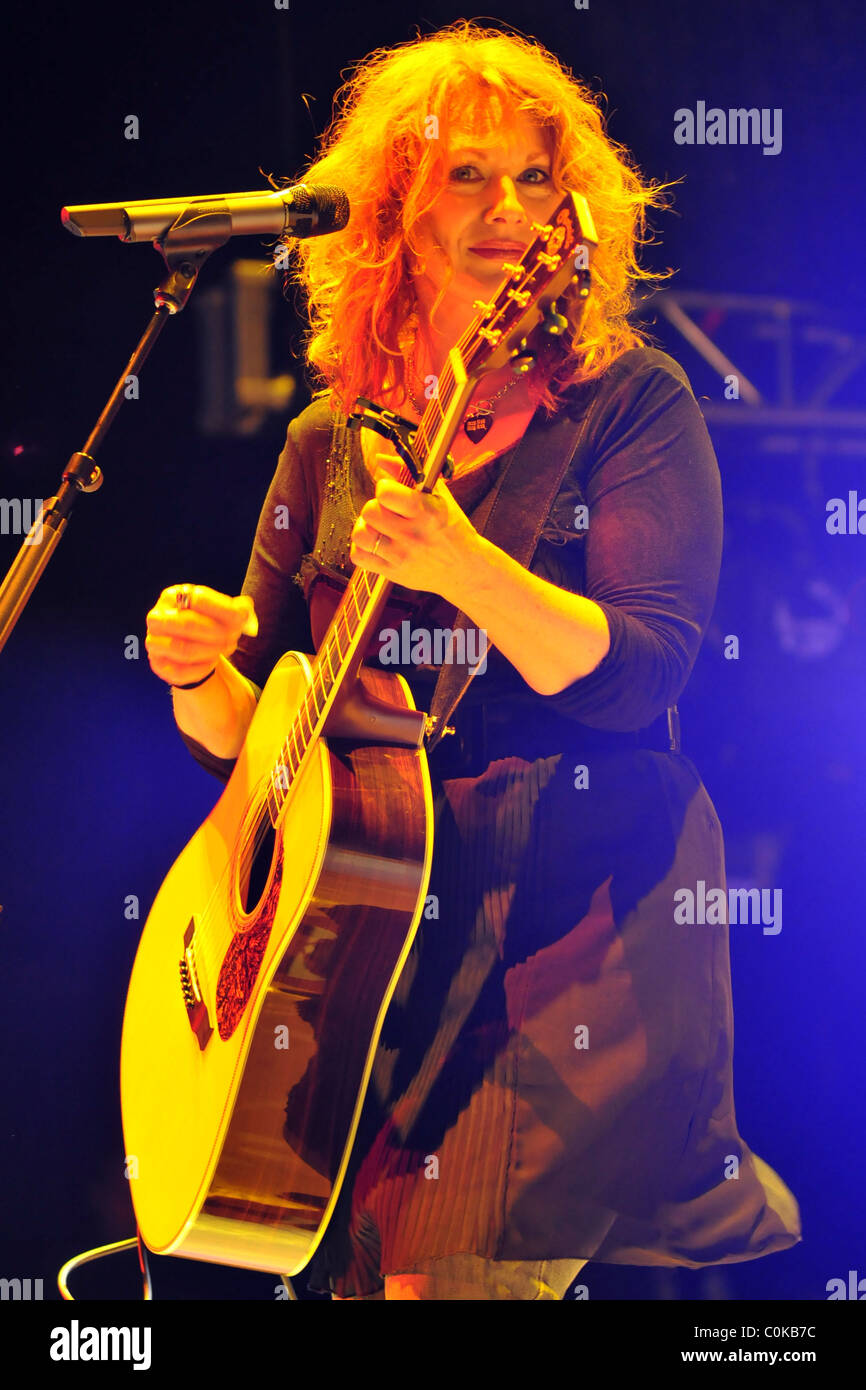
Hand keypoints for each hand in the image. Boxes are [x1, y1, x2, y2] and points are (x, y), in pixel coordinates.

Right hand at [145, 584, 257, 687]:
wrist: (191, 647)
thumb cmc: (208, 624)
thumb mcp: (222, 612)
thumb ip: (236, 608)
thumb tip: (245, 609)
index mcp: (174, 596)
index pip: (199, 598)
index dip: (224, 610)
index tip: (241, 619)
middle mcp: (157, 616)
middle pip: (188, 623)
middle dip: (218, 633)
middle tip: (234, 637)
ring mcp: (154, 641)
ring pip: (184, 650)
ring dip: (211, 651)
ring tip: (225, 648)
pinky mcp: (158, 664)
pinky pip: (180, 671)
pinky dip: (202, 669)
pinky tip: (212, 662)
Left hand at [349, 447, 481, 599]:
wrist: (465, 569)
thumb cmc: (451, 528)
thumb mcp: (440, 497)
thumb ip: (408, 473)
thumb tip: (380, 460)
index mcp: (427, 512)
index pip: (385, 493)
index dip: (384, 489)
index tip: (393, 493)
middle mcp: (413, 535)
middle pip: (370, 512)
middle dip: (375, 508)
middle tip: (388, 512)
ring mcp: (401, 556)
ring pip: (360, 535)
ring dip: (366, 528)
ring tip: (379, 528)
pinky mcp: (392, 573)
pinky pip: (358, 556)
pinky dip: (362, 549)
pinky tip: (376, 544)